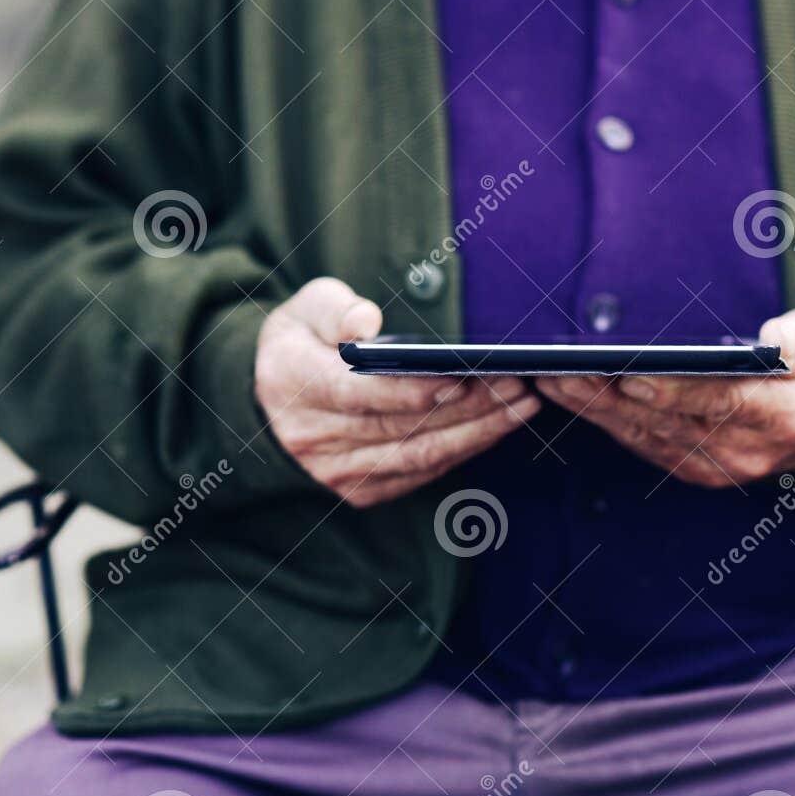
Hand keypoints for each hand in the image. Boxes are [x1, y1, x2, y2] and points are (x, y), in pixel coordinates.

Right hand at [255, 278, 539, 507]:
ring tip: (521, 404)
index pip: (359, 393)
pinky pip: (421, 471)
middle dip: (466, 406)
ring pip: (419, 455)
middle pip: (401, 427)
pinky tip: (498, 425)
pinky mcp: (360, 489)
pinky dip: (463, 449)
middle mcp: (312, 436)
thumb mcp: (307, 306)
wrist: (273, 395)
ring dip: (477, 432)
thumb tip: (365, 323)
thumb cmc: (304, 339)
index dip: (412, 390)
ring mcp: (336, 470)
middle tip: (516, 384)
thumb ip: (337, 309)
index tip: (462, 376)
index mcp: (293, 383)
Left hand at [536, 305, 794, 488]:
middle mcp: (747, 453)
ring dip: (596, 412)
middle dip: (611, 399)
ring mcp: (719, 467)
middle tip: (562, 372)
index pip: (722, 405)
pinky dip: (607, 422)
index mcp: (786, 418)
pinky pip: (645, 445)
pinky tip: (573, 398)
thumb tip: (770, 342)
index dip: (674, 393)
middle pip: (670, 424)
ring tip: (552, 380)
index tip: (630, 376)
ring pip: (648, 437)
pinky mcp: (696, 468)